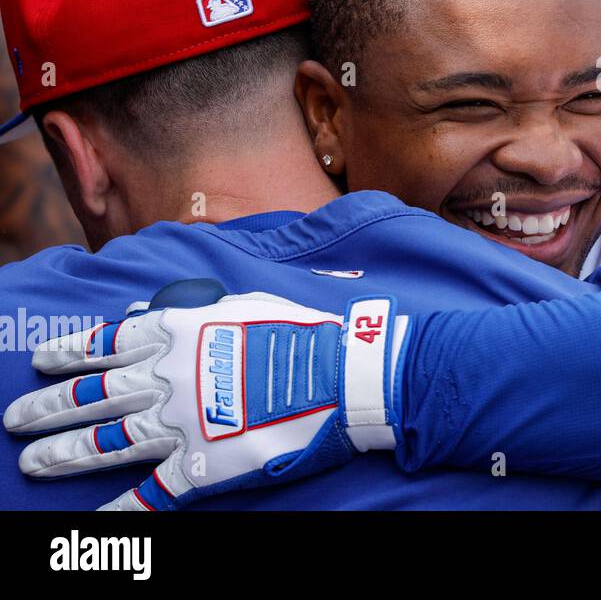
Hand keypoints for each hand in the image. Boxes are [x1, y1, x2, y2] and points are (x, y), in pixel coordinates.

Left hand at [3, 291, 406, 509]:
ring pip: (104, 442)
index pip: (104, 344)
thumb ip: (189, 311)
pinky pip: (150, 496)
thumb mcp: (242, 304)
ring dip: (63, 453)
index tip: (41, 361)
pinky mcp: (201, 467)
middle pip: (90, 396)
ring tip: (32, 462)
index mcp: (174, 335)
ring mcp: (179, 426)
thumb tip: (146, 313)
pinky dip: (119, 512)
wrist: (341, 377)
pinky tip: (92, 522)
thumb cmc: (298, 334)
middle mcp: (165, 379)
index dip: (68, 354)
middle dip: (46, 407)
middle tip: (16, 418)